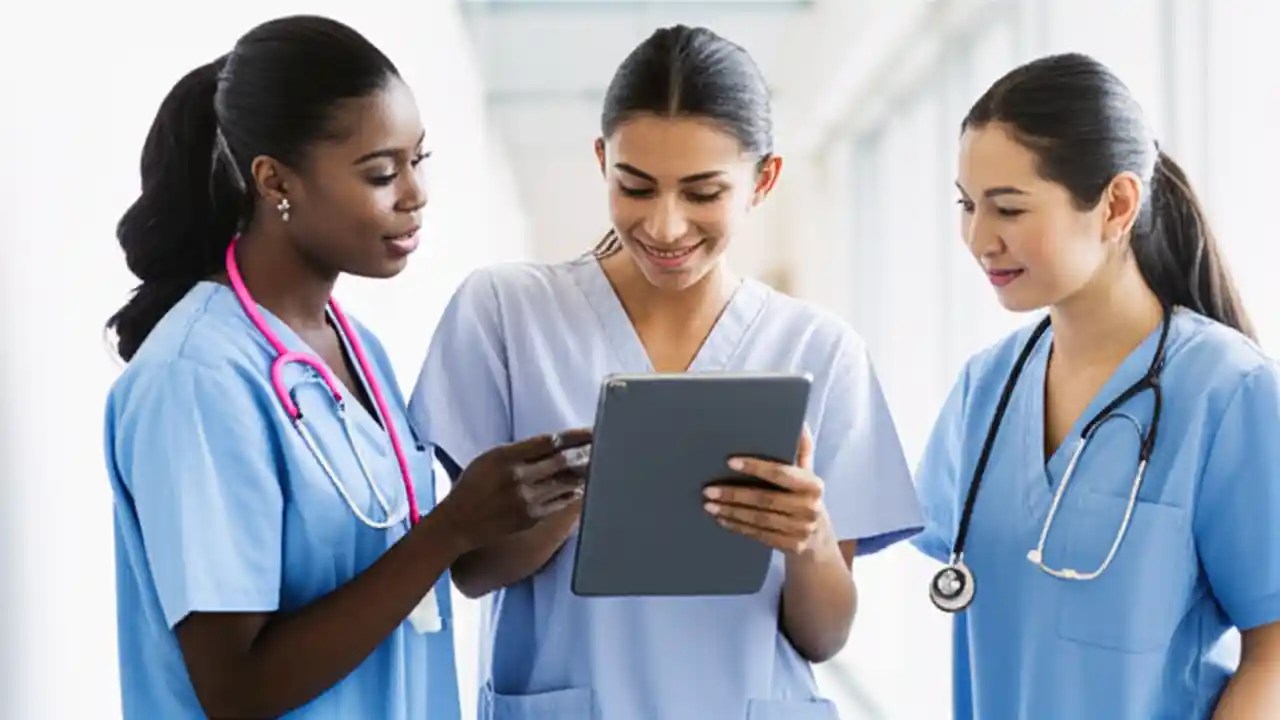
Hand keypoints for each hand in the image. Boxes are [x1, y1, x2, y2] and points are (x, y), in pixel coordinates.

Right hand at [438, 429, 591, 550]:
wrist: (459, 523)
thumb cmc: (473, 485)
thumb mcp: (490, 458)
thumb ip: (521, 450)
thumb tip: (555, 443)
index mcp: (506, 456)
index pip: (550, 441)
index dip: (575, 436)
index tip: (592, 431)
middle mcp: (518, 477)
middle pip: (562, 460)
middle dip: (586, 452)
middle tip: (605, 445)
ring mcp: (527, 499)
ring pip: (565, 482)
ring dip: (584, 472)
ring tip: (600, 464)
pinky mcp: (532, 517)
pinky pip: (560, 502)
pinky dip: (573, 493)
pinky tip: (582, 487)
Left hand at [702, 427, 833, 556]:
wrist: (819, 541)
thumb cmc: (805, 499)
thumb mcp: (807, 475)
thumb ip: (802, 451)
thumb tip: (799, 423)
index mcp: (813, 485)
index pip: (781, 474)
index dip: (756, 467)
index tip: (730, 462)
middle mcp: (810, 508)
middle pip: (765, 499)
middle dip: (734, 494)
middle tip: (708, 490)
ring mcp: (801, 530)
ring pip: (759, 519)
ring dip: (731, 511)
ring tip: (709, 505)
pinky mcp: (791, 547)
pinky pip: (759, 535)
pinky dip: (738, 527)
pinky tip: (722, 520)